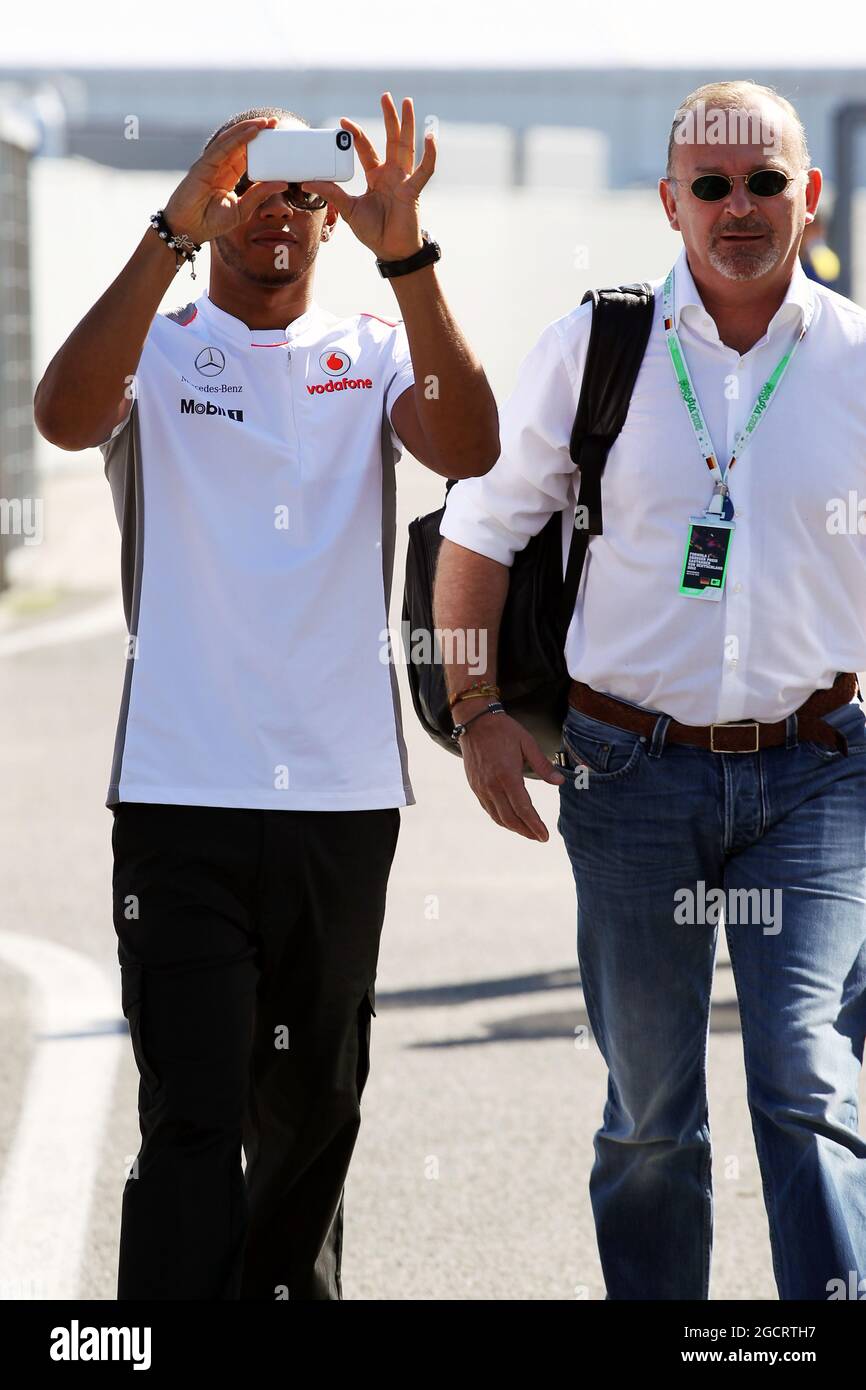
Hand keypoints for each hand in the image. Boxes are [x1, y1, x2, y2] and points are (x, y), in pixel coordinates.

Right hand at [162, 118, 289, 245]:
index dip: (260, 144)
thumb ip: (259, 195)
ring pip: (232, 140)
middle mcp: (220, 166)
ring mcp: (211, 164)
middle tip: (275, 122)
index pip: (246, 155)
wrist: (188, 230)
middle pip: (240, 143)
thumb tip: (283, 183)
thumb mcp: (242, 209)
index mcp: (228, 175)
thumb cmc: (211, 222)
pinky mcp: (203, 165)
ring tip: (266, 123)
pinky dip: (237, 138)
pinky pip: (223, 147)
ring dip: (248, 129)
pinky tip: (252, 131)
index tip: (277, 136)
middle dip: (257, 131)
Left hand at [299, 93, 435, 260]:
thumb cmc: (373, 232)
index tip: (343, 122)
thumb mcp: (348, 210)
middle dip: (389, 117)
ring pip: (407, 147)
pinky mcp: (413, 191)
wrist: (391, 251)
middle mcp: (391, 173)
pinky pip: (424, 170)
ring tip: (407, 102)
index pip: (366, 148)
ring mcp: (404, 180)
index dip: (356, 135)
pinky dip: (429, 155)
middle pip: (391, 139)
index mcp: (376, 176)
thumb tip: (307, 181)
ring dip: (408, 124)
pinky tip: (430, 138)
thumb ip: (331, 193)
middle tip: (386, 96)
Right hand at [456, 709, 564, 840]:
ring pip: (498, 817)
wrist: (475, 721)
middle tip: (539, 838)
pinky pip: (488, 809)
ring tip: (527, 832)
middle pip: (510, 818)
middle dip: (526, 831)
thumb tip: (560, 782)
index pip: (524, 809)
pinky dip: (500, 819)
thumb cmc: (504, 730)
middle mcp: (492, 785)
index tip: (544, 836)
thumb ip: (543, 765)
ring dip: (514, 828)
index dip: (535, 825)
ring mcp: (481, 787)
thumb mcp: (527, 743)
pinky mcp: (475, 786)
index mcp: (507, 775)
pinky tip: (510, 819)